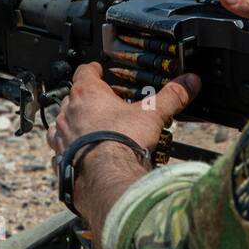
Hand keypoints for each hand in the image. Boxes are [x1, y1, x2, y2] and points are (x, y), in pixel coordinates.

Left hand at [46, 62, 200, 158]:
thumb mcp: (153, 114)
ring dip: (73, 125)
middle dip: (86, 100)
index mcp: (87, 94)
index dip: (93, 70)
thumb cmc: (121, 142)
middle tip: (103, 106)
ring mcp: (61, 138)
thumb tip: (189, 82)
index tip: (97, 70)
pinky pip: (59, 152)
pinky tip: (80, 156)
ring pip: (61, 124)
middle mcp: (68, 113)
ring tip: (89, 130)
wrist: (106, 178)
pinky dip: (68, 152)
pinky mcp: (59, 161)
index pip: (85, 72)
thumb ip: (171, 97)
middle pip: (73, 98)